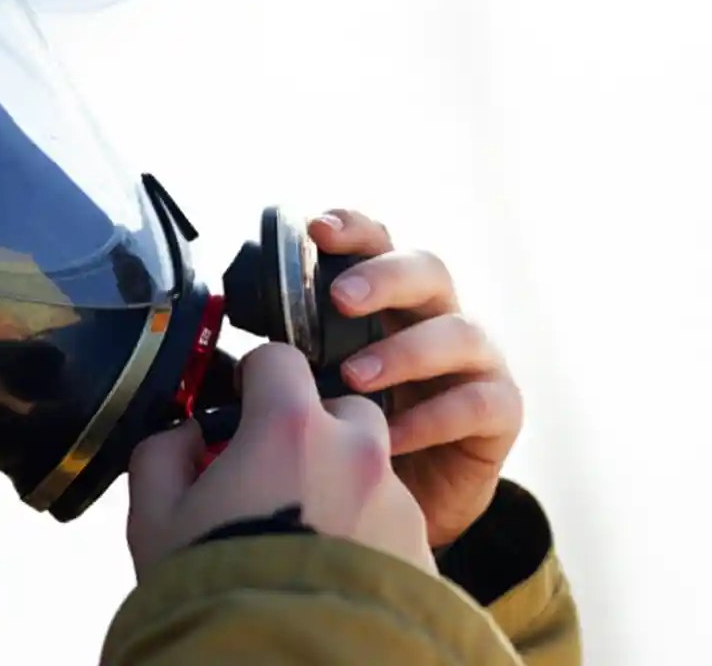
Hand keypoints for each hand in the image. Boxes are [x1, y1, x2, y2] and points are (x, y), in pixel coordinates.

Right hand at [126, 343, 435, 577]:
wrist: (280, 662)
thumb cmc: (212, 589)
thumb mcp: (153, 516)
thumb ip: (163, 453)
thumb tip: (183, 436)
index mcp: (289, 428)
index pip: (279, 359)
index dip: (253, 378)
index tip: (241, 405)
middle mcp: (355, 453)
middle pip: (343, 409)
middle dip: (312, 430)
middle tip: (275, 474)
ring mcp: (396, 504)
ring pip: (372, 469)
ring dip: (341, 484)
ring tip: (302, 535)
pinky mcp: (419, 553)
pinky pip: (390, 524)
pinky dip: (365, 535)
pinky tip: (327, 571)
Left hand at [308, 209, 522, 547]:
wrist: (394, 512)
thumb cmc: (349, 437)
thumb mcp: (316, 392)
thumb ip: (293, 362)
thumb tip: (242, 358)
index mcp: (389, 303)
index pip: (378, 246)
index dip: (353, 230)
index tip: (316, 230)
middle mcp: (435, 319)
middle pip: (427, 270)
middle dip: (383, 277)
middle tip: (338, 300)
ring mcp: (475, 362)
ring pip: (459, 332)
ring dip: (404, 351)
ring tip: (354, 377)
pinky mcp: (499, 412)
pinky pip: (478, 403)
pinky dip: (431, 419)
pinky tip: (389, 438)